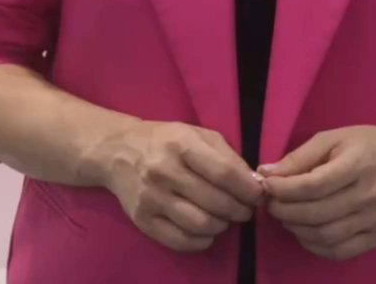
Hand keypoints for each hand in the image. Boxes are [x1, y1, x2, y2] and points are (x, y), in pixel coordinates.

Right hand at [97, 121, 264, 252]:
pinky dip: (202, 240)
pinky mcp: (142, 220)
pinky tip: (207, 230)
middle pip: (215, 202)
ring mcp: (151, 198)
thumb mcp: (197, 135)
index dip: (247, 189)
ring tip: (225, 218)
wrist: (117, 151)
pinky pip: (180, 240)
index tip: (258, 195)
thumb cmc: (165, 141)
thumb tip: (254, 184)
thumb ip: (227, 156)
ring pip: (200, 224)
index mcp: (180, 144)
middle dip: (240, 210)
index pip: (223, 173)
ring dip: (222, 225)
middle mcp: (163, 171)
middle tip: (245, 210)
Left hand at [259, 126, 375, 260]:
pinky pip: (340, 251)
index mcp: (359, 165)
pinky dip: (315, 246)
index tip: (267, 185)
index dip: (284, 189)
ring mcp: (375, 220)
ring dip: (296, 229)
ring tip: (286, 216)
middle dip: (285, 210)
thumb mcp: (333, 138)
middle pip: (317, 213)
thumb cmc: (367, 145)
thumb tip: (266, 173)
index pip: (314, 185)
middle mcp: (370, 195)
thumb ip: (299, 157)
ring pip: (326, 235)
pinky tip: (305, 232)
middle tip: (271, 203)